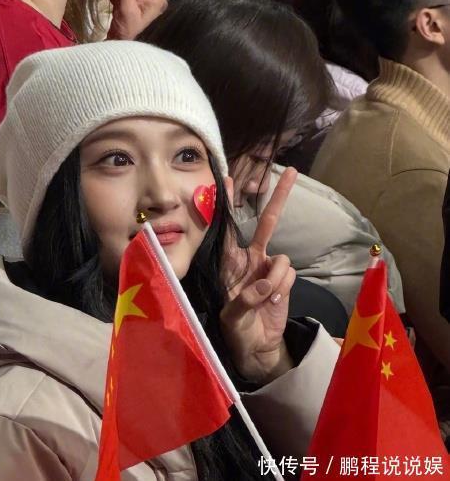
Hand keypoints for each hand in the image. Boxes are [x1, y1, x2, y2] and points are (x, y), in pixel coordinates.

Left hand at [219, 167, 297, 383]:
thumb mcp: (231, 317)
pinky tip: (274, 300)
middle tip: (292, 172)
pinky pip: (289, 274)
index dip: (228, 203)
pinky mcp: (284, 279)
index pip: (227, 227)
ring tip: (264, 299)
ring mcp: (268, 267)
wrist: (257, 346)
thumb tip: (264, 286)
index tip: (227, 179)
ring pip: (281, 259)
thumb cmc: (235, 329)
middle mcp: (250, 258)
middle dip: (279, 197)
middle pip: (267, 221)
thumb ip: (245, 300)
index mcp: (229, 261)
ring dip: (274, 281)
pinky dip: (283, 288)